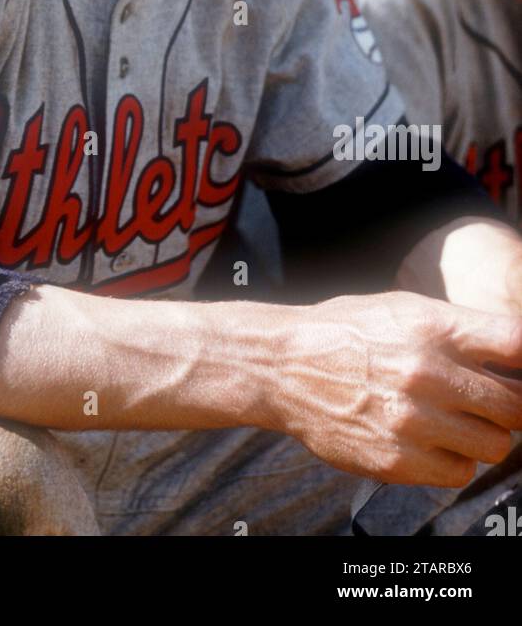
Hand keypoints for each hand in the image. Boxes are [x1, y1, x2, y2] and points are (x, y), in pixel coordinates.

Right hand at [279, 289, 521, 485]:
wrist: (283, 366)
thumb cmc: (347, 332)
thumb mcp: (403, 309)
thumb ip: (460, 330)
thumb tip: (517, 354)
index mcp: (433, 327)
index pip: (517, 343)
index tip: (521, 368)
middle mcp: (428, 373)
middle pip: (516, 405)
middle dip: (509, 404)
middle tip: (489, 400)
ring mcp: (414, 421)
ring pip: (495, 445)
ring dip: (484, 435)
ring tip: (457, 421)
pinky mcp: (398, 460)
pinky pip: (460, 473)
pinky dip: (454, 460)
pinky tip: (432, 440)